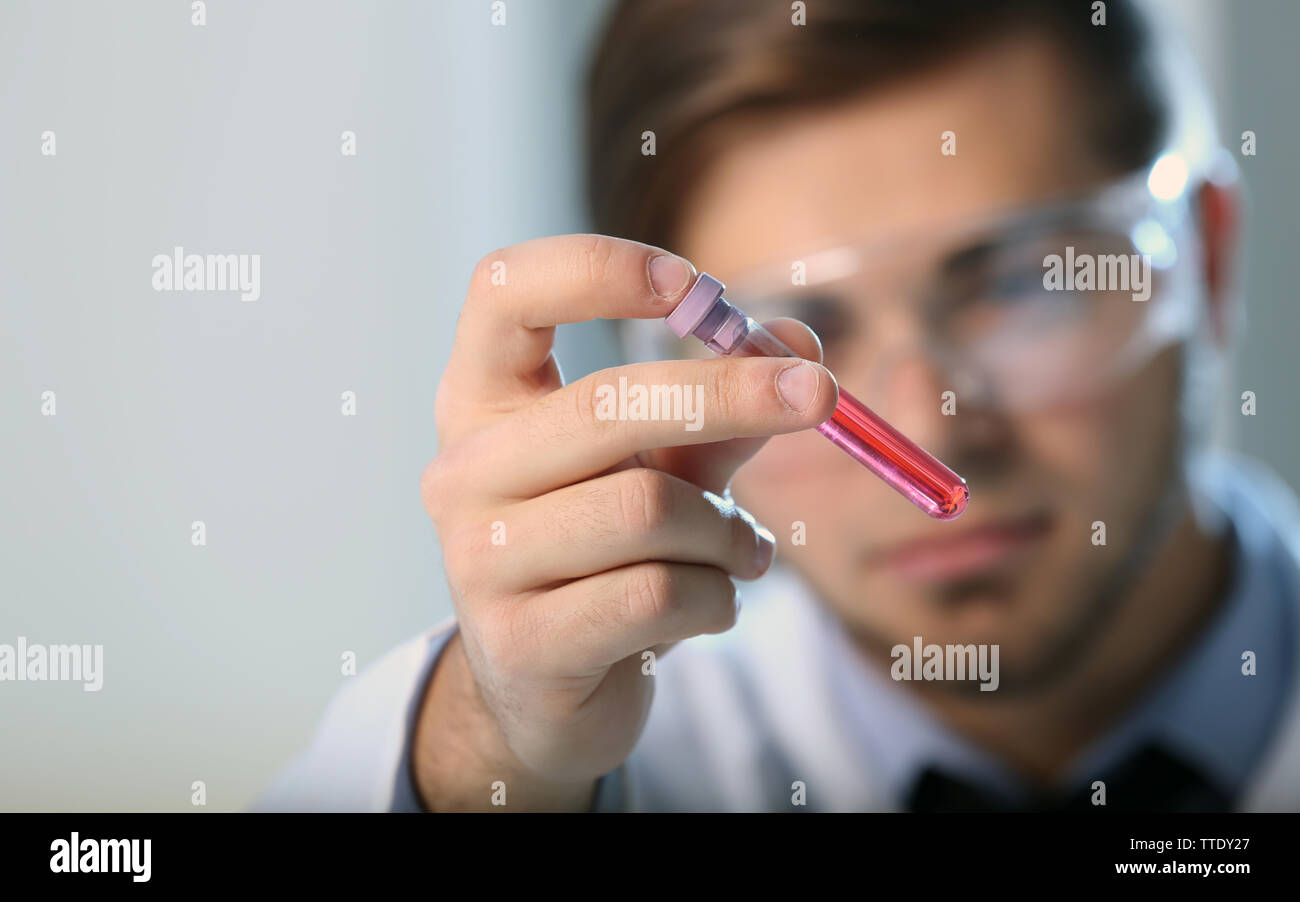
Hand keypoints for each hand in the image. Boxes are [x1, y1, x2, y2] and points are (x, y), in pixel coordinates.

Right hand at [412, 235, 836, 809]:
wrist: (544, 690)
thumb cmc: (601, 554)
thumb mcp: (657, 467)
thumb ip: (719, 410)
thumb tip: (801, 345)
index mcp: (482, 402)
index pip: (506, 290)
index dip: (599, 267)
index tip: (693, 285)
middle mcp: (464, 471)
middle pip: (605, 404)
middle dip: (733, 394)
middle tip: (822, 392)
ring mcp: (478, 561)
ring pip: (647, 510)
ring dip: (727, 531)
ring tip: (745, 551)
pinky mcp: (520, 644)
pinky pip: (656, 596)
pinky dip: (717, 597)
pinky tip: (715, 604)